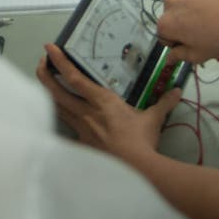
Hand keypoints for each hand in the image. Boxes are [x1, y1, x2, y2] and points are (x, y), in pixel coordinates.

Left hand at [37, 43, 180, 162]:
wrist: (136, 169)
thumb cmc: (142, 141)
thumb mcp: (153, 119)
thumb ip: (163, 103)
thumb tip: (176, 91)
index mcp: (101, 101)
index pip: (74, 77)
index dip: (59, 61)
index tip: (49, 48)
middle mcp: (86, 112)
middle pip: (56, 91)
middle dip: (45, 75)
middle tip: (41, 63)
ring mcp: (81, 129)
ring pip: (58, 108)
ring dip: (49, 94)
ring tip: (46, 84)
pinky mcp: (82, 144)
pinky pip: (66, 129)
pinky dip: (60, 121)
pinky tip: (56, 119)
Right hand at [159, 0, 218, 64]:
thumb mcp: (198, 55)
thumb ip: (178, 57)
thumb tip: (169, 58)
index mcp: (166, 23)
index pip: (163, 39)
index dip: (177, 46)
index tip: (191, 47)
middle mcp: (169, 5)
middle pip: (170, 23)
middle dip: (182, 31)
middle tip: (201, 38)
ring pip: (180, 12)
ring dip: (188, 19)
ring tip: (208, 27)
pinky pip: (190, 3)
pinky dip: (196, 9)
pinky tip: (212, 16)